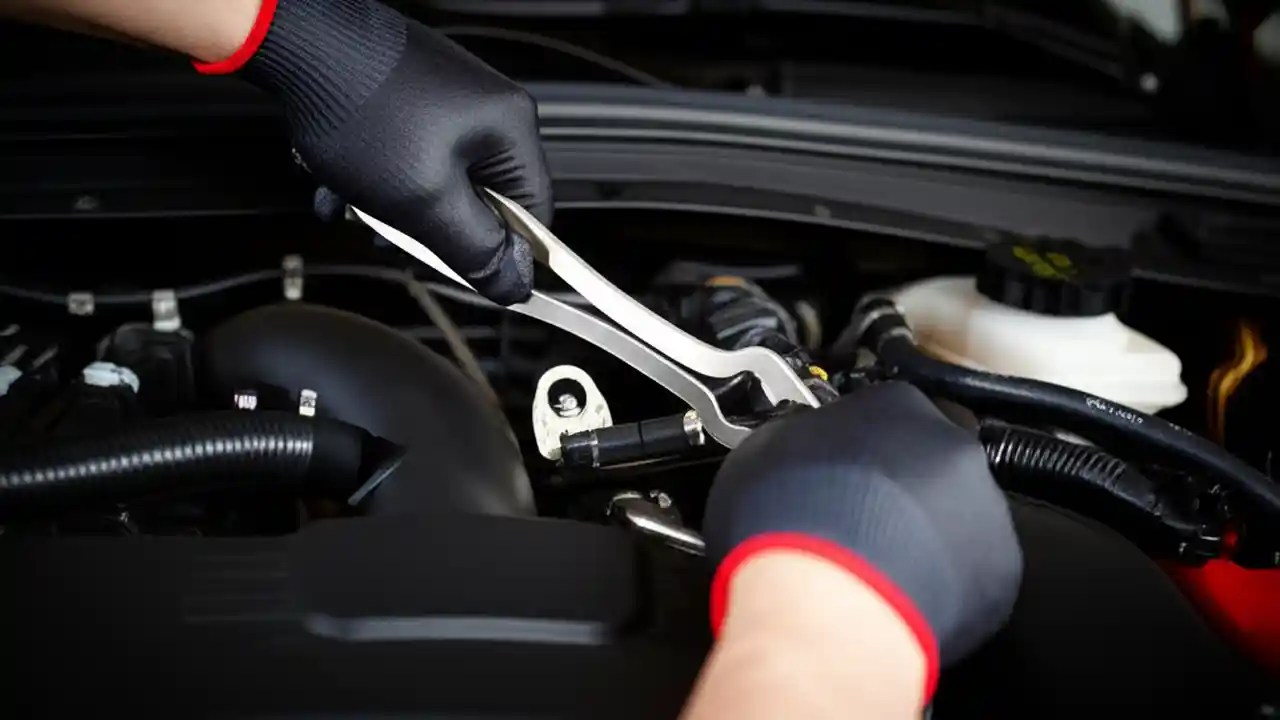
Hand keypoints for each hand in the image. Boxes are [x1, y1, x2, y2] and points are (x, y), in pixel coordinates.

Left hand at [214, 0, 551, 304]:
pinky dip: (375, 181)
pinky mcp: (411, 98)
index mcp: (508, 129)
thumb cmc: (359, 107)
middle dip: (434, 228)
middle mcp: (487, 108)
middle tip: (396, 234)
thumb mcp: (425, 201)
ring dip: (394, 207)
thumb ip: (476, 250)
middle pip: (481, 201)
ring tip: (355, 203)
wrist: (295, 44)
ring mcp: (447, 100)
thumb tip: (515, 283)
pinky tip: (339, 183)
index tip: (475, 276)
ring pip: (437, 183)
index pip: (534, 214)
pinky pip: (407, 159)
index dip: (505, 254)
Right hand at [703, 382, 1022, 686]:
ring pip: (952, 516)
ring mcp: (983, 509)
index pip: (881, 411)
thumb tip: (793, 448)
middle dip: (893, 488)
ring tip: (870, 565)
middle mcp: (950, 447)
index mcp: (895, 405)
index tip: (836, 467)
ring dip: (918, 534)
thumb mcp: (760, 451)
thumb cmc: (790, 527)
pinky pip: (967, 572)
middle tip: (851, 519)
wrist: (824, 604)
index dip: (853, 445)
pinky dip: (938, 583)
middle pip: (924, 461)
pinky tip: (894, 593)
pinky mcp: (999, 572)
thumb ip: (796, 438)